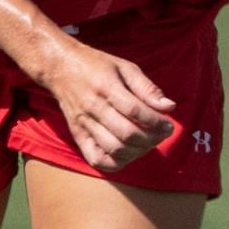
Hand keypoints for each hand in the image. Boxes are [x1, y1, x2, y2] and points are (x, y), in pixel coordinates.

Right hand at [34, 37, 177, 171]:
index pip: (135, 111)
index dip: (156, 121)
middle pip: (127, 133)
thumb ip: (147, 88)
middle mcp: (93, 108)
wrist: (59, 67)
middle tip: (162, 134)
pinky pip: (96, 159)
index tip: (169, 125)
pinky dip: (115, 163)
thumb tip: (169, 107)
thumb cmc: (96, 65)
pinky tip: (128, 153)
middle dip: (151, 139)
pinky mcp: (77, 135)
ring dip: (138, 151)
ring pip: (114, 149)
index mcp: (106, 87)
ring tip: (149, 142)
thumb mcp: (125, 67)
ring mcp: (84, 124)